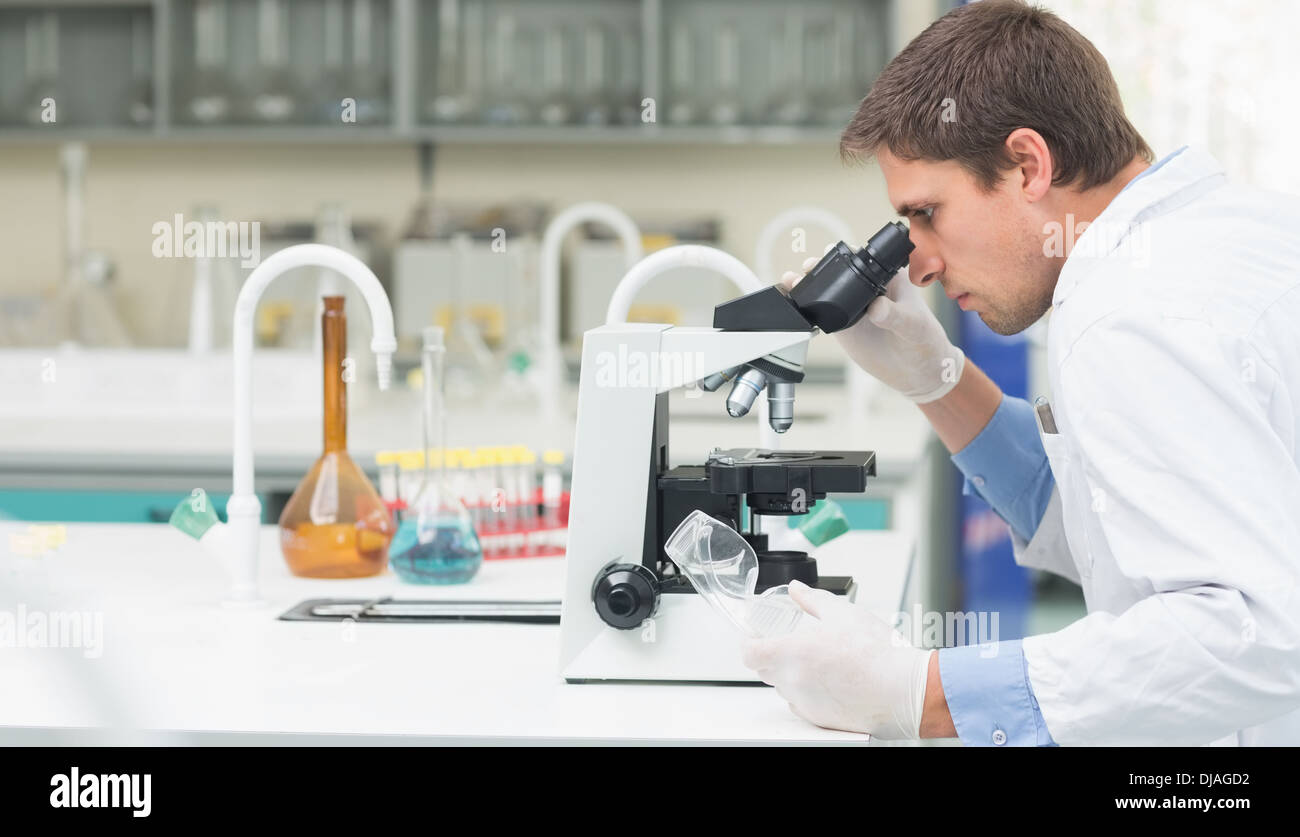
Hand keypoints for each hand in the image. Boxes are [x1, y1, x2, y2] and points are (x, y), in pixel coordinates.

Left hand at [741, 579, 929, 738]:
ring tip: (819, 661)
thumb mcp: (843, 613)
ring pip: (783, 686)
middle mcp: (793, 681)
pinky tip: (829, 681)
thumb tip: (796, 589)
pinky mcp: (818, 718)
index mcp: (793, 652)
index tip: (755, 636)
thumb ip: (812, 600)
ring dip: (791, 673)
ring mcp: (804, 702)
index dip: (749, 642)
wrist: (903, 690)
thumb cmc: (878, 655)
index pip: (749, 653)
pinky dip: (806, 691)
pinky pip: (800, 703)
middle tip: (792, 643)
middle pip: (764, 669)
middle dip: (772, 654)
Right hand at [782, 255, 963, 402]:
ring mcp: (852, 307)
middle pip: (837, 272)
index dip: (846, 254)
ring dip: (807, 285)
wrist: (918, 373)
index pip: (863, 260)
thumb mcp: (914, 326)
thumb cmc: (924, 342)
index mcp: (887, 278)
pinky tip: (793, 306)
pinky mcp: (842, 326)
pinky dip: (806, 309)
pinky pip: (821, 314)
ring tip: (791, 281)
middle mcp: (867, 289)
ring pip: (825, 291)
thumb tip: (876, 308)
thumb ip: (896, 316)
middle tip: (808, 267)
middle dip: (819, 267)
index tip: (831, 254)